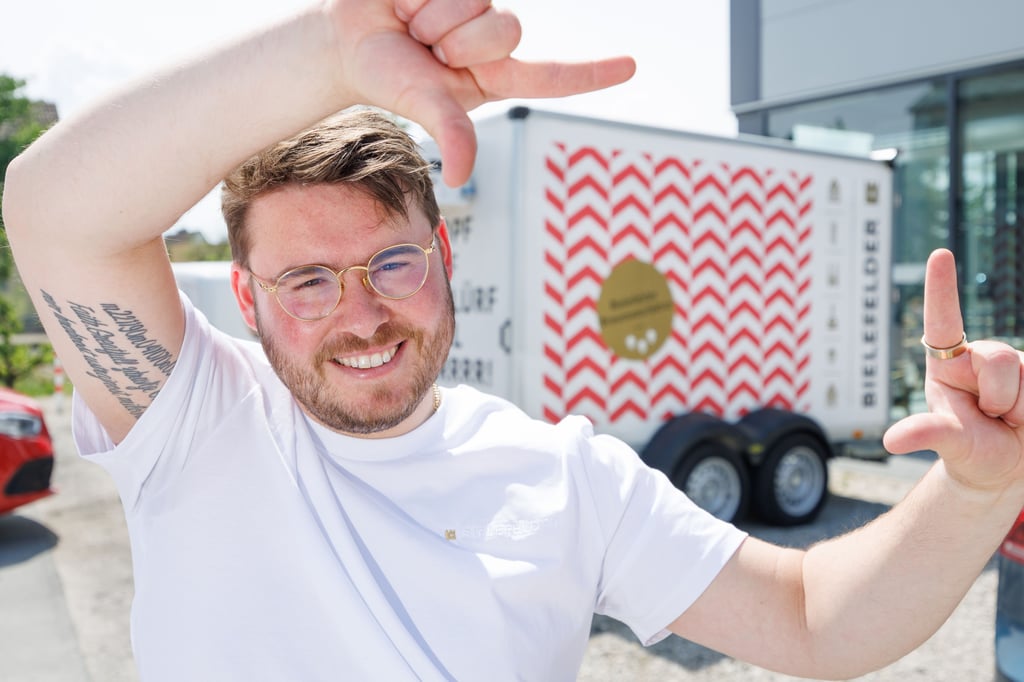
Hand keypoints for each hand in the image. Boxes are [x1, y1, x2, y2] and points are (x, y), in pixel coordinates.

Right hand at [329, 0, 635, 185]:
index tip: (630, 66)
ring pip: (477, 1)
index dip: (591, 72)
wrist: (346, 36)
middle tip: (426, 47)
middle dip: (456, 40)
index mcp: (496, 75)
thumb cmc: (389, 75)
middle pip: (506, 30)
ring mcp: (478, 3)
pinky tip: (408, 0)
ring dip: (434, 13)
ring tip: (413, 22)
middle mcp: (494, 37)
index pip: (552, 76)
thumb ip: (451, 133)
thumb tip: (461, 178)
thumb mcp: (424, 106)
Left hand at [883, 248, 1023, 492]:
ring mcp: (1016, 365)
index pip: (943, 320)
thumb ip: (926, 433)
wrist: (1006, 468)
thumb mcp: (948, 443)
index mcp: (948, 364)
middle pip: (998, 357)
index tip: (939, 254)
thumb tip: (890, 441)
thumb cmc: (969, 449)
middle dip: (999, 396)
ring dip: (1021, 408)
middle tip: (992, 418)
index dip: (942, 287)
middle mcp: (981, 357)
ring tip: (1011, 421)